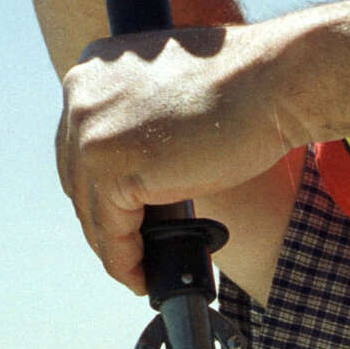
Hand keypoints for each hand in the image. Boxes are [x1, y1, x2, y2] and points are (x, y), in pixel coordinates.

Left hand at [56, 23, 305, 292]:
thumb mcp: (169, 96)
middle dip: (104, 222)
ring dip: (114, 249)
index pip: (80, 147)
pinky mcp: (112, 170)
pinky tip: (142, 278)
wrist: (270, 82)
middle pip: (79, 181)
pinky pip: (112, 234)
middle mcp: (80, 96)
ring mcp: (91, 133)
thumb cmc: (240, 88)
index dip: (99, 191)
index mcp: (92, 70)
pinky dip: (126, 263)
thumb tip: (136, 175)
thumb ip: (140, 123)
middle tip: (131, 252)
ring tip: (139, 273)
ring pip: (91, 213)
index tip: (119, 220)